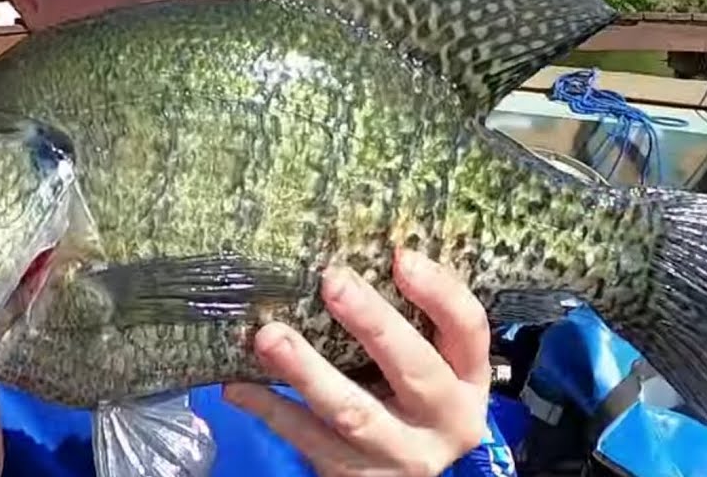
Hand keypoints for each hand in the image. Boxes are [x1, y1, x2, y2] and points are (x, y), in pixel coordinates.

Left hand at [224, 248, 491, 476]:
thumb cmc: (407, 398)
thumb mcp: (428, 363)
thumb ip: (408, 319)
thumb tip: (347, 251)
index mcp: (468, 379)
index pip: (468, 328)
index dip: (439, 291)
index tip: (401, 255)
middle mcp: (445, 420)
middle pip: (415, 369)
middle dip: (373, 323)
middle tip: (332, 281)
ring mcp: (400, 453)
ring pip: (353, 411)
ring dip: (307, 371)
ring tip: (268, 336)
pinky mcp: (353, 474)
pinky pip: (307, 439)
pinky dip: (270, 408)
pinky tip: (238, 384)